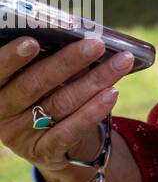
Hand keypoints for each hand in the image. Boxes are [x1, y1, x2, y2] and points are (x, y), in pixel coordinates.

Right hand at [0, 35, 132, 181]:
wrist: (50, 140)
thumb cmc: (45, 92)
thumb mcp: (38, 75)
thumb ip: (47, 57)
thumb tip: (77, 31)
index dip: (11, 58)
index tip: (32, 41)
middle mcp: (3, 112)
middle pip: (34, 85)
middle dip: (68, 62)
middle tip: (96, 44)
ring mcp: (21, 135)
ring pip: (60, 104)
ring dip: (95, 81)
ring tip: (121, 62)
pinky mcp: (44, 151)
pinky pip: (69, 131)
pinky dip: (92, 111)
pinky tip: (112, 93)